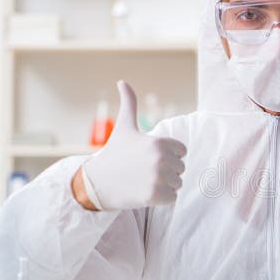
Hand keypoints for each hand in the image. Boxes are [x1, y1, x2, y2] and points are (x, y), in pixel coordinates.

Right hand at [80, 81, 186, 210]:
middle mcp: (161, 159)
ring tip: (143, 181)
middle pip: (181, 168)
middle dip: (166, 171)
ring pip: (177, 184)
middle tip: (143, 170)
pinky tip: (144, 193)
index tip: (148, 156)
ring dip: (164, 185)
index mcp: (159, 142)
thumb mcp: (124, 127)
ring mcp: (158, 179)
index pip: (182, 151)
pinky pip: (173, 198)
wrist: (97, 183)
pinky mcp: (155, 196)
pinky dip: (161, 199)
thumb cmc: (114, 154)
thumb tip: (122, 81)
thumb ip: (129, 104)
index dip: (168, 155)